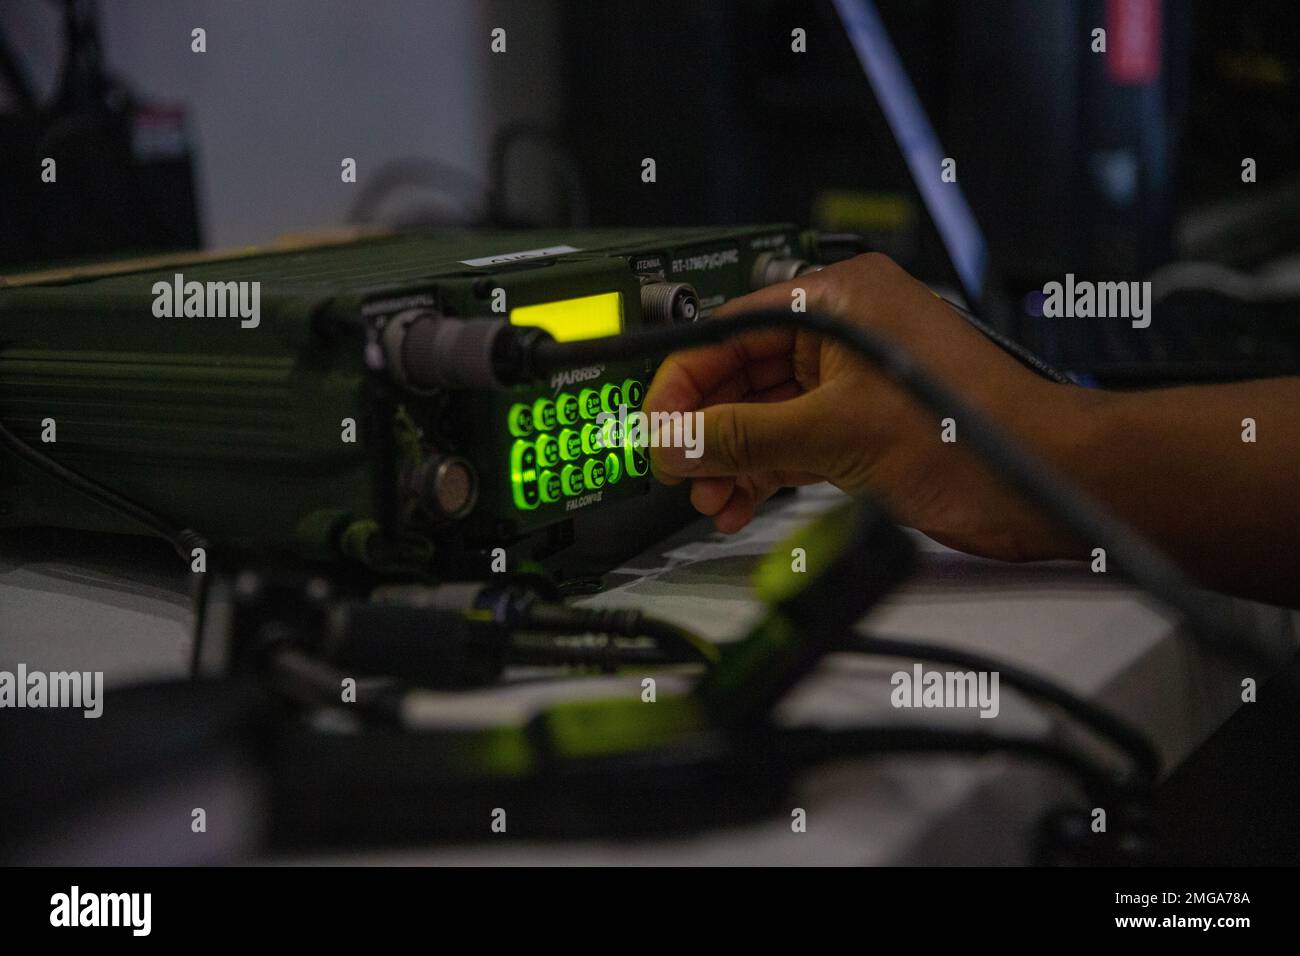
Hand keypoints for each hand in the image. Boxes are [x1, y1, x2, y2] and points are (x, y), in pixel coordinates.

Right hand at [643, 253, 1097, 560]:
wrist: (1042, 483)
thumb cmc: (974, 431)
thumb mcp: (833, 432)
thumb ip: (741, 436)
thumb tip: (675, 438)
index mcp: (837, 301)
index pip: (728, 329)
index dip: (682, 380)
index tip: (653, 425)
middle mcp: (842, 333)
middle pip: (741, 374)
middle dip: (705, 427)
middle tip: (675, 467)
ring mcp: (852, 381)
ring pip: (764, 413)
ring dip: (730, 457)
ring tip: (706, 497)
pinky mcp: (862, 424)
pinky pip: (792, 441)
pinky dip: (763, 472)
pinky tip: (739, 503)